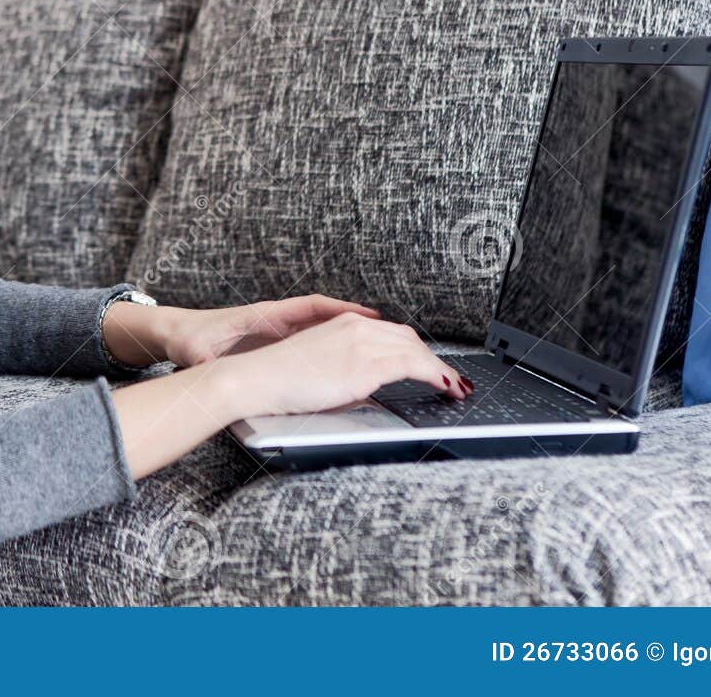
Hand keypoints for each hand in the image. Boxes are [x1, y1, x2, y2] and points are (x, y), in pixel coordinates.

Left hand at [162, 293, 382, 367]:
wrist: (175, 334)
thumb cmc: (187, 338)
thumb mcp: (197, 351)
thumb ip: (204, 358)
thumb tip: (203, 365)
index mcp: (260, 316)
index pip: (308, 307)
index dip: (340, 309)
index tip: (368, 315)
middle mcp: (273, 319)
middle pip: (325, 316)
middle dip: (359, 320)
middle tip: (394, 331)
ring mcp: (276, 329)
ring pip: (323, 328)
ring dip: (352, 333)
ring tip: (386, 344)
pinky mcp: (274, 340)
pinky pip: (312, 339)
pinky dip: (335, 344)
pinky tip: (355, 358)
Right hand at [213, 314, 471, 418]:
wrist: (256, 379)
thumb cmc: (278, 379)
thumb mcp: (319, 367)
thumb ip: (346, 369)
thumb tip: (369, 387)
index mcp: (343, 323)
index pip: (391, 332)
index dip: (414, 349)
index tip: (427, 364)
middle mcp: (356, 327)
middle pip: (408, 338)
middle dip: (432, 358)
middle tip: (448, 378)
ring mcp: (362, 344)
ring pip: (416, 350)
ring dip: (439, 369)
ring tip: (454, 387)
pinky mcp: (366, 365)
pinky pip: (414, 366)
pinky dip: (435, 375)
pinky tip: (445, 386)